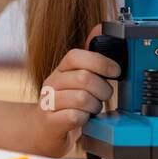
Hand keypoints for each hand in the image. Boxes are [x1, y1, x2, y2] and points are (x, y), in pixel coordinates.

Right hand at [30, 24, 118, 156]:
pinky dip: (85, 119)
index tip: (116, 71)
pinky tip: (83, 119)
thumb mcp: (77, 77)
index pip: (76, 56)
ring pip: (82, 98)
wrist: (42, 131)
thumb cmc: (66, 103)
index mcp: (60, 70)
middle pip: (84, 78)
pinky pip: (74, 117)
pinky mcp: (49, 123)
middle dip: (103, 89)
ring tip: (92, 109)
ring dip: (95, 106)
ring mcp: (48, 103)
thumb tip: (101, 27)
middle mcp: (51, 83)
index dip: (100, 62)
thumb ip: (90, 56)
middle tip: (104, 96)